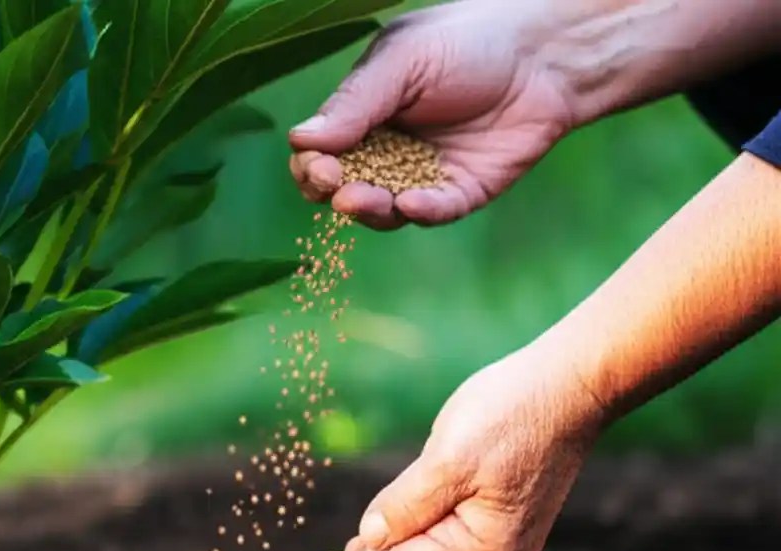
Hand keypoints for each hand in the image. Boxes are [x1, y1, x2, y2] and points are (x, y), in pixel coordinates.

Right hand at [289, 0, 577, 228]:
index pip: (320, 152)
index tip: (315, 165)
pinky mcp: (462, 191)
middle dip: (330, 190)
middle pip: (343, 186)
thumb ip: (355, 101)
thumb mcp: (402, 60)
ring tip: (359, 199)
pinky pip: (435, 212)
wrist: (546, 51)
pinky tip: (410, 204)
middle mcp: (387, 149)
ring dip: (368, 209)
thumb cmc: (468, 40)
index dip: (310, 164)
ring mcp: (423, 174)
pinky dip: (421, 212)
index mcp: (363, 115)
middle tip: (331, 183)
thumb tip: (300, 140)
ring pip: (383, 209)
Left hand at [294, 346, 606, 550]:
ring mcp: (498, 538)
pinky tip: (372, 547)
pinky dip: (401, 546)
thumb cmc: (513, 412)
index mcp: (483, 545)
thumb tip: (368, 543)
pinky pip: (437, 542)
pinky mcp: (496, 516)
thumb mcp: (450, 456)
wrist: (573, 384)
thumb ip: (406, 504)